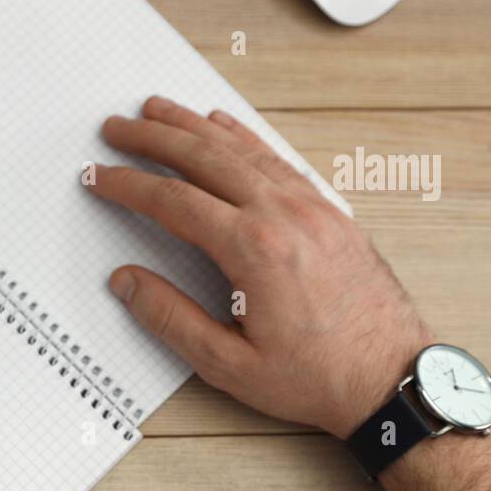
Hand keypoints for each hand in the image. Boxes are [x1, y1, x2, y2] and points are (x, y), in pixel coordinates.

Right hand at [88, 96, 431, 437]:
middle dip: (153, 137)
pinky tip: (223, 126)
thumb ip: (170, 318)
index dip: (128, 185)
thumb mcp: (228, 364)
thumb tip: (127, 282)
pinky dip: (242, 136)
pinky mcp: (329, 212)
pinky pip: (276, 159)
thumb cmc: (318, 377)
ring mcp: (312, 208)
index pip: (174, 202)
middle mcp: (285, 216)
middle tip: (118, 126)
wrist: (392, 379)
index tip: (98, 176)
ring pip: (241, 149)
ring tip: (159, 110)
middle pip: (204, 158)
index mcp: (255, 250)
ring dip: (193, 126)